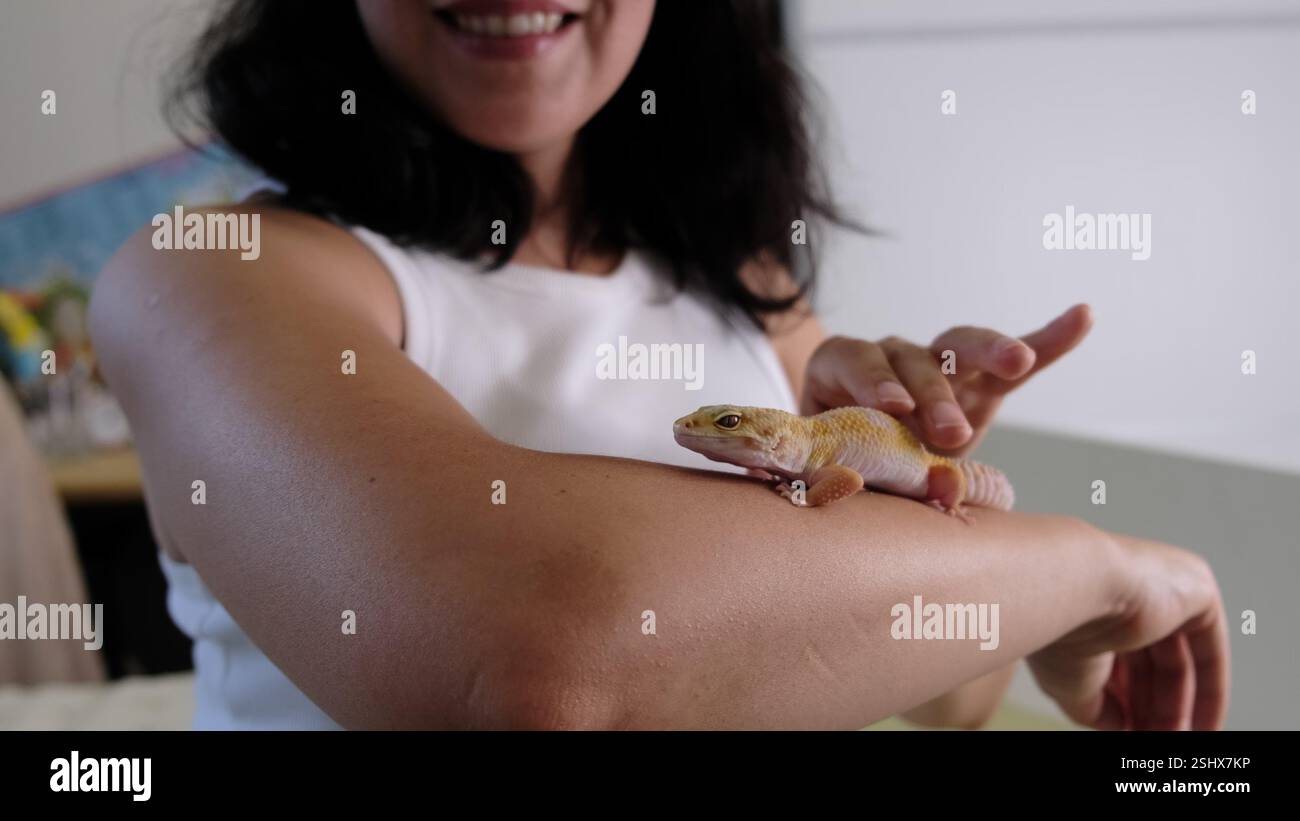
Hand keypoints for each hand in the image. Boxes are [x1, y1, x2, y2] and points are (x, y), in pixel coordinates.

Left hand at [801, 304, 1092, 456]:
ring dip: (990, 354)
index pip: (853, 360)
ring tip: (1017, 363)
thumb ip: (877, 481)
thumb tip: (937, 490)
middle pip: (912, 360)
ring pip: (961, 349)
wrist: (863, 480)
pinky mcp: (981, 387)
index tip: (894, 407)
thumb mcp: (843, 478)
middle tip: (951, 434)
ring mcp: (939, 368)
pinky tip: (1082, 316)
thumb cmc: (842, 474)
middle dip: (933, 395)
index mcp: (838, 372)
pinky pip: (1016, 363)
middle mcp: (889, 360)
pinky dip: (1048, 340)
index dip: (872, 380)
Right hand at [1029, 533, 1229, 729]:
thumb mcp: (1069, 683)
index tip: (1126, 732)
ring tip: (1168, 742)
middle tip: (1150, 742)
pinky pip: (1209, 650)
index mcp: (1089, 607)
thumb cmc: (1059, 626)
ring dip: (1175, 712)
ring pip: (1177, 664)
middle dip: (1149, 711)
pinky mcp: (1196, 589)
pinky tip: (1200, 727)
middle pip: (1148, 668)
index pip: (1114, 664)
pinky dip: (1209, 692)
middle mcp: (1127, 596)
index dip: (1121, 703)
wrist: (1075, 586)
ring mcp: (1163, 588)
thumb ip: (1095, 708)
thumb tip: (1118, 727)